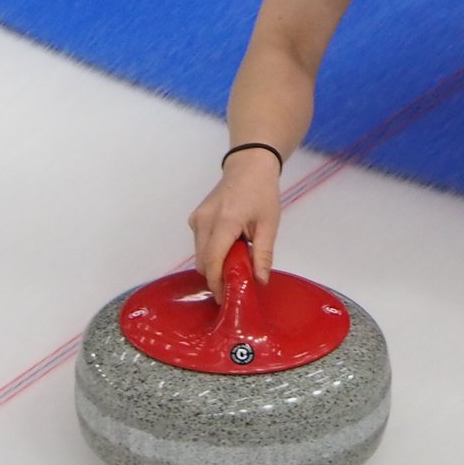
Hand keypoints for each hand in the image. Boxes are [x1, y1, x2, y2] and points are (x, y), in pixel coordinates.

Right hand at [188, 146, 282, 298]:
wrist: (248, 166)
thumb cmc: (262, 193)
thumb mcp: (269, 225)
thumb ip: (263, 254)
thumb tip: (260, 281)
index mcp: (224, 221)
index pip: (213, 261)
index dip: (217, 283)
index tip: (226, 298)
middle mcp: (204, 220)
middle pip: (202, 262)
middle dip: (216, 276)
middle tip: (235, 283)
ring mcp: (196, 219)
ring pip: (199, 254)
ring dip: (213, 264)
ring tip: (235, 262)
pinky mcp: (194, 218)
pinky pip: (199, 244)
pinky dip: (210, 252)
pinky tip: (228, 248)